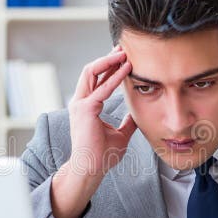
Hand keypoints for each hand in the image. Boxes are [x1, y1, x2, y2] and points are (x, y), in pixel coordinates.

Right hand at [50, 46, 136, 217]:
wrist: (91, 169)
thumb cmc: (102, 155)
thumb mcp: (120, 134)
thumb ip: (127, 122)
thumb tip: (137, 115)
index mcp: (86, 106)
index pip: (96, 79)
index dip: (109, 67)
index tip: (123, 58)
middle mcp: (80, 102)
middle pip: (91, 71)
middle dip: (107, 57)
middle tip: (123, 48)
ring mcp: (80, 105)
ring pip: (91, 72)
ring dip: (109, 61)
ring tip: (124, 52)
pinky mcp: (85, 110)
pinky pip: (102, 88)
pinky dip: (115, 77)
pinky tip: (127, 69)